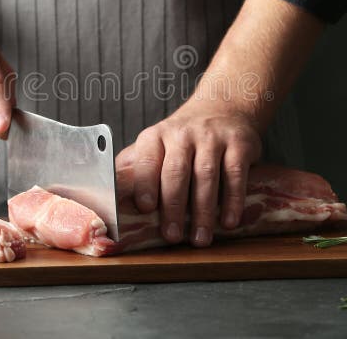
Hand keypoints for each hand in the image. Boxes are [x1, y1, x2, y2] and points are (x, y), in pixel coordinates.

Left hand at [118, 99, 262, 246]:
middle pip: (176, 172)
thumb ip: (135, 167)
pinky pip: (235, 174)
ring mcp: (212, 138)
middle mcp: (183, 134)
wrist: (223, 107)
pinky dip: (233, 201)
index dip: (145, 184)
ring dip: (203, 211)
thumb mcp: (156, 144)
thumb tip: (106, 198)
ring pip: (206, 175)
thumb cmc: (183, 138)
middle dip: (174, 206)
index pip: (147, 160)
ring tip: (200, 238)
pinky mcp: (239, 144)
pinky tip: (228, 222)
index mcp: (156, 137)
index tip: (144, 208)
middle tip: (173, 236)